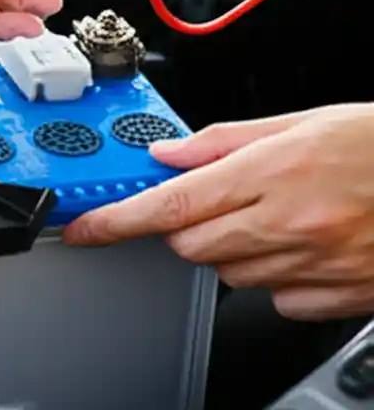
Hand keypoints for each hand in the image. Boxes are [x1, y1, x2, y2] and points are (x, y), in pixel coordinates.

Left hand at [63, 103, 373, 320]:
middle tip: (218, 199)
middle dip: (184, 224)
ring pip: (229, 272)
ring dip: (232, 247)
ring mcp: (315, 264)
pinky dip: (275, 276)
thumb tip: (167, 153)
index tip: (82, 227)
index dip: (116, 219)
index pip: (170, 203)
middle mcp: (290, 222)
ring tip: (279, 213)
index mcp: (274, 172)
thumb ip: (225, 141)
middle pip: (189, 244)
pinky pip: (276, 298)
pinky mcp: (338, 296)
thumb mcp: (304, 122)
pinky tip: (305, 244)